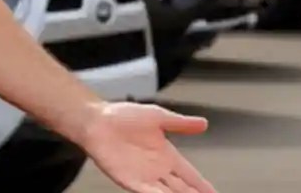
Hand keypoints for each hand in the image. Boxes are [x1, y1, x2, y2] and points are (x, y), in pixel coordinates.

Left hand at [79, 102, 216, 192]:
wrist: (97, 119)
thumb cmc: (122, 116)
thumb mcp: (157, 117)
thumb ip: (180, 123)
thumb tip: (204, 123)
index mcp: (167, 156)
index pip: (191, 176)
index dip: (203, 186)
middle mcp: (158, 170)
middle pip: (183, 190)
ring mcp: (145, 177)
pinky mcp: (129, 181)